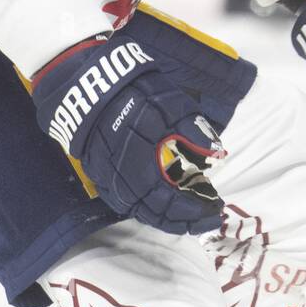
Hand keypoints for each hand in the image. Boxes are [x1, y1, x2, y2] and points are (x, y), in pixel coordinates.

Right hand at [32, 36, 225, 233]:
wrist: (88, 86)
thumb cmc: (132, 94)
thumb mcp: (170, 105)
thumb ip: (193, 130)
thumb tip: (216, 152)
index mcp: (140, 169)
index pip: (171, 203)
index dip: (195, 210)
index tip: (216, 208)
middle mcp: (121, 183)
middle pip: (156, 214)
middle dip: (185, 220)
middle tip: (208, 218)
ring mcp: (107, 180)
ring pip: (140, 211)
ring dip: (167, 216)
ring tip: (190, 213)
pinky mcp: (100, 174)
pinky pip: (128, 201)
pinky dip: (149, 206)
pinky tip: (163, 200)